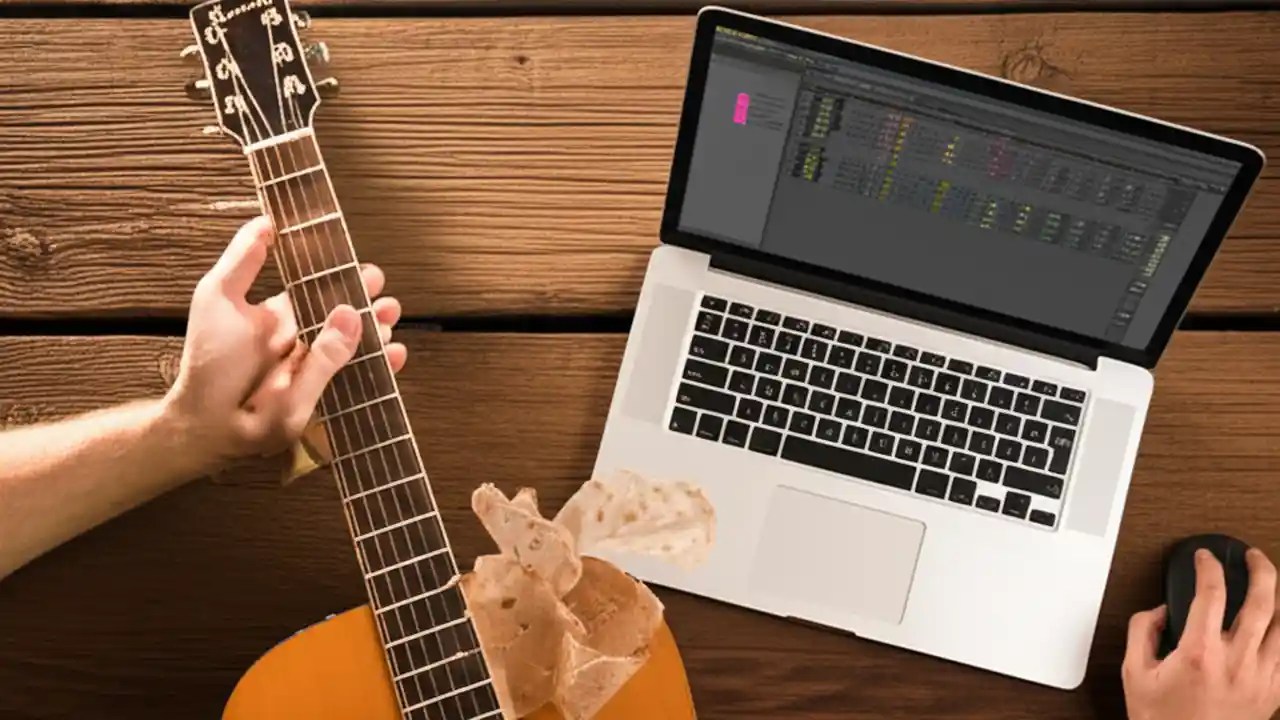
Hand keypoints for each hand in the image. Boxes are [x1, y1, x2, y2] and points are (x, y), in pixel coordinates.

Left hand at [164, 215, 406, 467]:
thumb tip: (267, 221)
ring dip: (380, 328)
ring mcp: (318, 368)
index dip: (343, 277)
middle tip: (383, 291)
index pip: (320, 289)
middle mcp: (305, 339)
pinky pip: (363, 378)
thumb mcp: (219, 298)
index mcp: (283, 314)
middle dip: (370, 302)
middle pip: (347, 315)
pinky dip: (384, 366)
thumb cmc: (209, 359)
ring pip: (360, 343)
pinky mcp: (328, 396)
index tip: (364, 266)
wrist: (212, 422)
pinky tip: (395, 354)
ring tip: (390, 316)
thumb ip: (244, 261)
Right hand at [1123, 548, 1279, 719]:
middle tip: (1253, 557)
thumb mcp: (1134, 674)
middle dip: (1260, 569)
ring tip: (1272, 584)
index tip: (1204, 558)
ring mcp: (1261, 678)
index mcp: (1200, 653)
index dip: (1209, 565)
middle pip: (1262, 601)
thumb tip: (1158, 611)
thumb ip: (1141, 632)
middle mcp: (1236, 662)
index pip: (1212, 592)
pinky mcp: (1274, 693)